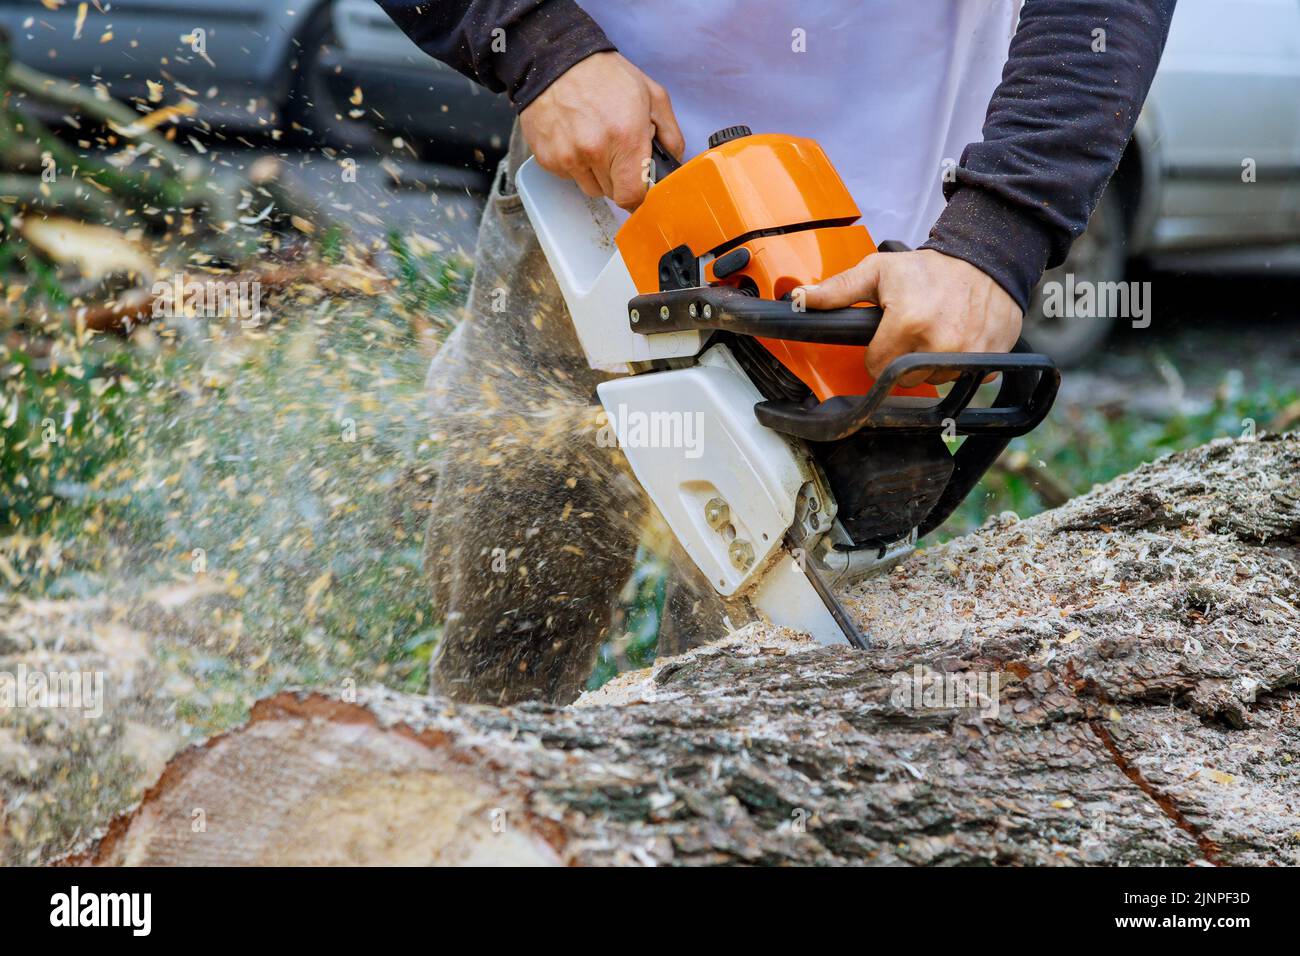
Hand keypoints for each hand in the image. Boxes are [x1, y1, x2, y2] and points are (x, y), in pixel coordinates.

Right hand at [519, 52, 684, 211]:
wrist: (557, 60)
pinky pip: (569, 177)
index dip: (638, 196)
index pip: (632, 196)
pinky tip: (576, 138)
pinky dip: (575, 165)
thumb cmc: (604, 75)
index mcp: (625, 137)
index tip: (639, 189)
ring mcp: (568, 157)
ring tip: (596, 142)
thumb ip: (670, 133)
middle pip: (612, 193)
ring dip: (597, 174)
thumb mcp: (651, 94)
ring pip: (591, 188)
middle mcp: (594, 151)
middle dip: (619, 178)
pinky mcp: (548, 158)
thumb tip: (675, 160)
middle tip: (617, 150)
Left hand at [800, 249, 1022, 385]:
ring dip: (930, 364)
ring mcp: (967, 356)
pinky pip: (963, 379)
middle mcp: (939, 345)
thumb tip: (800, 298)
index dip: (876, 353)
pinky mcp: (989, 360)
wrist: (986, 260)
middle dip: (902, 359)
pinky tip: (958, 338)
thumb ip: (838, 290)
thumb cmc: (930, 267)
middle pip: (903, 380)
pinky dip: (959, 364)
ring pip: (933, 381)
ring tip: (935, 331)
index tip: (887, 335)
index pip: (876, 368)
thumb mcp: (879, 271)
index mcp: (908, 324)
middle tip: (912, 331)